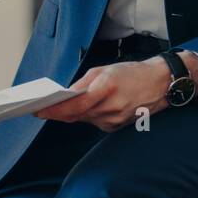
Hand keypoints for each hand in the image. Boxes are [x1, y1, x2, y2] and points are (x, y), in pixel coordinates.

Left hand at [34, 58, 170, 131]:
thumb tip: (65, 95)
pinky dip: (87, 115)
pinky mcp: (117, 127)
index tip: (38, 111)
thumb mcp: (105, 70)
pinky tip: (82, 109)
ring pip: (84, 119)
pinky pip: (95, 122)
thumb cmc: (132, 73)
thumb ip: (83, 83)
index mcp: (107, 89)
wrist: (159, 84)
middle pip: (76, 114)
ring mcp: (115, 120)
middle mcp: (111, 108)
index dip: (54, 110)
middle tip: (41, 109)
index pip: (75, 105)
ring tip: (56, 108)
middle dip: (58, 112)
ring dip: (72, 114)